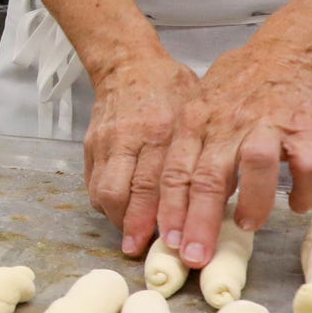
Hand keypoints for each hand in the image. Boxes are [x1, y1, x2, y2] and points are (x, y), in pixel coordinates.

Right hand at [83, 53, 200, 257]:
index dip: (166, 215)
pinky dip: (106, 204)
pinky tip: (120, 214)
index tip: (174, 242)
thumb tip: (221, 197)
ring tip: (132, 237)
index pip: (161, 179)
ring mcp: (106, 141)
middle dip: (134, 225)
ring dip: (118, 219)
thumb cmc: (170, 89)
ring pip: (105, 191)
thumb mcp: (199, 111)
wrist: (127, 63)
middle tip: (145, 250)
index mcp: (163, 126)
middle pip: (126, 191)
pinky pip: (93, 183)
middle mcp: (131, 135)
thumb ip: (205, 151)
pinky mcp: (90, 145)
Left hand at [155, 39, 311, 268]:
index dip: (168, 211)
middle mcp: (226, 123)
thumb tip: (170, 204)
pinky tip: (301, 204)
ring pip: (254, 164)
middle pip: (206, 176)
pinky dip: (307, 189)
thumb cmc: (241, 88)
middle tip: (195, 256)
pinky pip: (309, 164)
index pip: (174, 172)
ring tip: (247, 225)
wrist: (289, 51)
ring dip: (251, 201)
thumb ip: (189, 153)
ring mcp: (267, 123)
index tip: (164, 244)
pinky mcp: (305, 126)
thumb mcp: (201, 111)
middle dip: (199, 221)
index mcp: (195, 123)